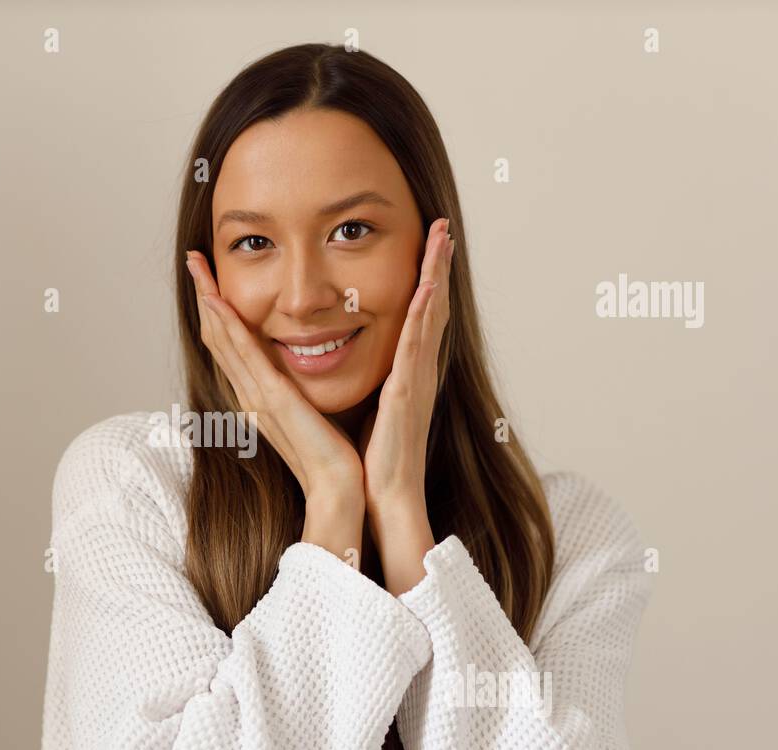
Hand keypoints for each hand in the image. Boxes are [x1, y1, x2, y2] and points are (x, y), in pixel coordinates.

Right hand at [185, 250, 363, 556]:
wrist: (339, 487)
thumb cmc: (333, 454)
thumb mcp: (312, 410)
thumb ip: (301, 387)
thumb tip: (307, 360)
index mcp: (260, 395)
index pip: (231, 344)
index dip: (217, 309)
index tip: (210, 277)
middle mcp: (250, 393)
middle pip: (218, 336)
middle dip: (204, 295)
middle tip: (192, 259)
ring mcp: (256, 396)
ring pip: (223, 339)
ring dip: (208, 300)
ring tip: (197, 267)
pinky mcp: (271, 400)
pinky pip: (244, 356)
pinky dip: (228, 326)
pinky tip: (216, 300)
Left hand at [359, 218, 452, 515]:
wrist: (381, 496)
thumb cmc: (370, 460)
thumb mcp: (367, 407)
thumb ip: (365, 380)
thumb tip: (335, 361)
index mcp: (404, 373)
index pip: (414, 316)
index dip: (424, 280)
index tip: (425, 246)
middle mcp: (415, 370)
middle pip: (429, 306)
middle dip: (437, 265)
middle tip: (442, 226)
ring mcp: (415, 378)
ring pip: (429, 315)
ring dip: (437, 273)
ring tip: (442, 236)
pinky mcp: (407, 391)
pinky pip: (416, 345)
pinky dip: (425, 314)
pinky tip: (430, 286)